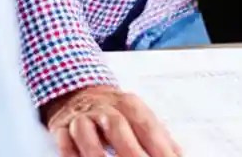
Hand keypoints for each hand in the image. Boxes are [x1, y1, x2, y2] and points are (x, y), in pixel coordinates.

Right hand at [42, 85, 181, 156]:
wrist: (79, 92)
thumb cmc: (116, 112)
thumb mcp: (140, 118)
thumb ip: (161, 138)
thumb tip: (180, 156)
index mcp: (130, 105)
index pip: (147, 126)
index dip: (160, 147)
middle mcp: (105, 108)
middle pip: (118, 127)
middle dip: (130, 152)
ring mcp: (82, 117)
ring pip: (86, 133)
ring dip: (96, 154)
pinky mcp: (61, 127)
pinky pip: (64, 141)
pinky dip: (71, 154)